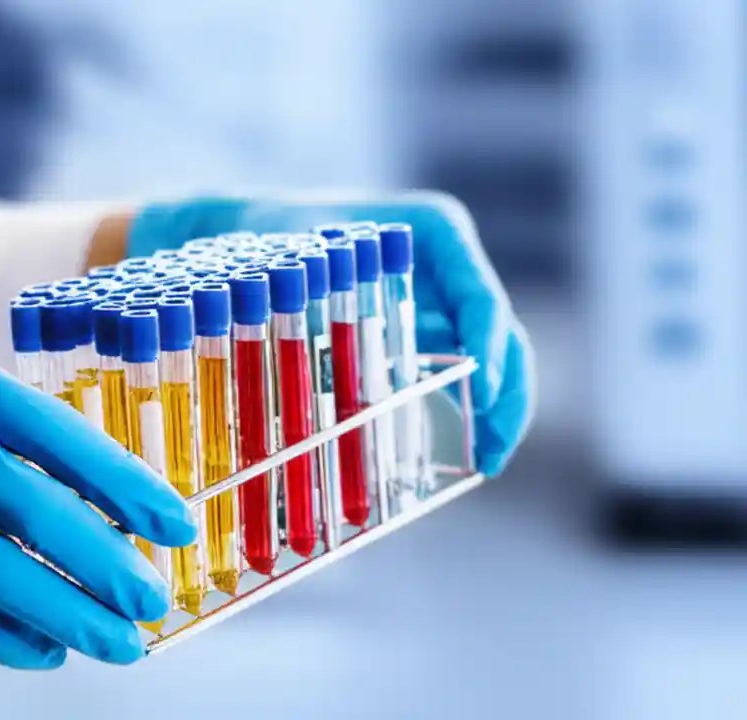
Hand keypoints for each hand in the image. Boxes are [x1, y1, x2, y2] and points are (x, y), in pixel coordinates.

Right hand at [0, 328, 196, 668]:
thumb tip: (64, 489)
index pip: (65, 440)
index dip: (128, 488)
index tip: (175, 523)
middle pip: (44, 519)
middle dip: (111, 567)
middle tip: (155, 601)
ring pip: (3, 575)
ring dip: (71, 616)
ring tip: (121, 644)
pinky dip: (3, 636)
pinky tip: (44, 651)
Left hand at [128, 193, 533, 474]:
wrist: (258, 231)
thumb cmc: (276, 237)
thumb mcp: (300, 262)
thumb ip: (315, 303)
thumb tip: (323, 369)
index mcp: (437, 230)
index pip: (478, 293)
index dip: (487, 343)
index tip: (479, 390)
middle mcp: (452, 263)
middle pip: (499, 330)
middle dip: (506, 393)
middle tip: (492, 454)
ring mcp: (444, 297)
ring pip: (489, 356)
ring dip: (494, 410)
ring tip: (486, 463)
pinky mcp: (428, 328)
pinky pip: (456, 368)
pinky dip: (461, 406)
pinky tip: (463, 453)